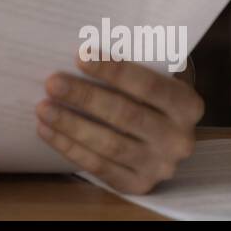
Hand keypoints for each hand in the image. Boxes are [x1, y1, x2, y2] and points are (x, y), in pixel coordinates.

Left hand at [34, 54, 203, 193]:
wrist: (166, 131)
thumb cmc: (151, 90)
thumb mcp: (156, 71)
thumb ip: (135, 58)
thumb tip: (88, 46)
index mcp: (188, 104)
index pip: (148, 85)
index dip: (113, 70)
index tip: (79, 55)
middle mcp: (179, 139)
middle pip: (126, 115)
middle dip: (85, 97)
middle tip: (52, 82)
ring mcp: (160, 166)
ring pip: (110, 144)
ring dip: (71, 125)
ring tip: (43, 107)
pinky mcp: (138, 184)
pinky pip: (99, 166)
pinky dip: (69, 148)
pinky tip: (46, 130)